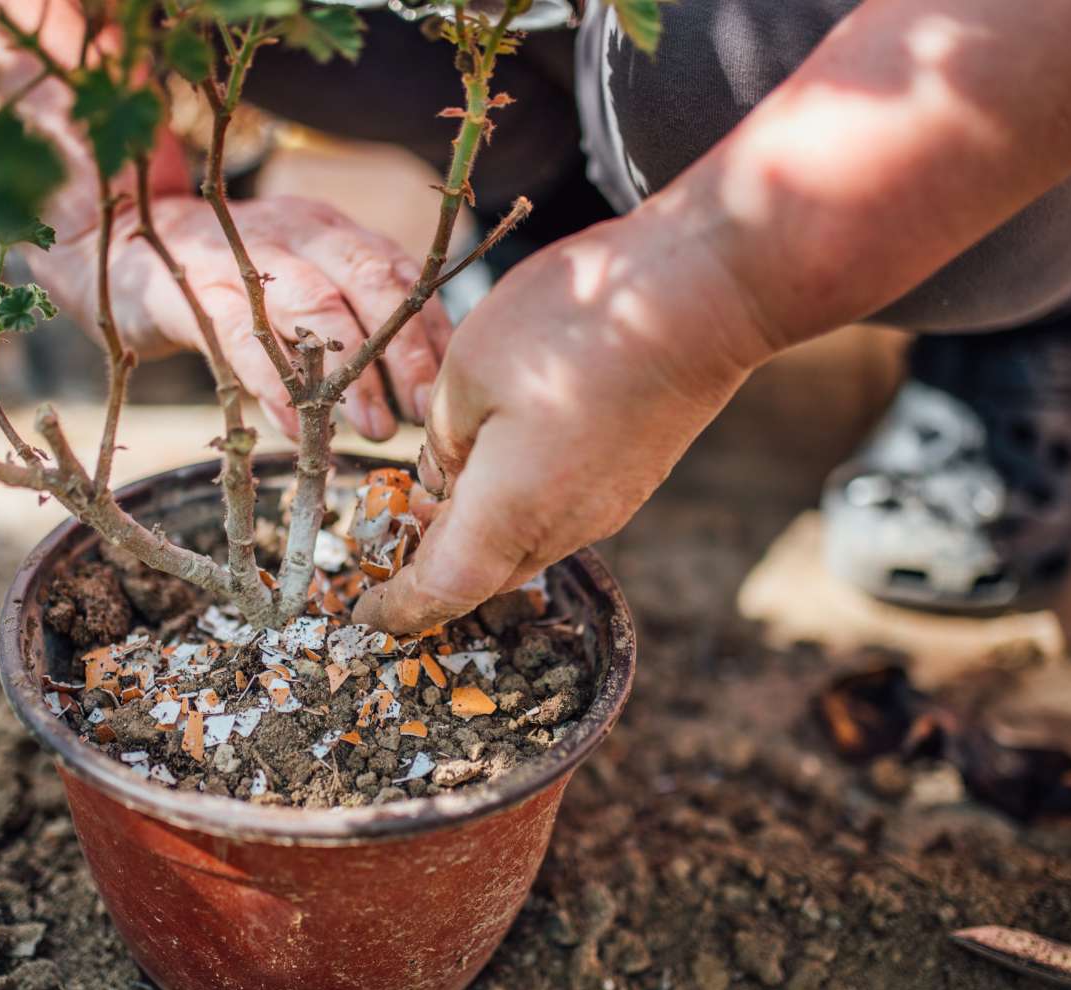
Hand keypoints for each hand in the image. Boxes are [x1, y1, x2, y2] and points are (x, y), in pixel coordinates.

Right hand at [33, 194, 451, 439]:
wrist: (125, 251)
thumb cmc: (237, 283)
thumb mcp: (306, 286)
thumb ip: (361, 321)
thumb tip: (427, 387)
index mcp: (336, 233)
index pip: (401, 278)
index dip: (430, 336)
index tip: (451, 396)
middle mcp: (297, 234)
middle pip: (367, 284)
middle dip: (402, 353)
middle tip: (423, 415)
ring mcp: (242, 257)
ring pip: (309, 307)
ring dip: (346, 373)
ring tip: (372, 429)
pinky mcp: (188, 288)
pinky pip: (237, 335)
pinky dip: (270, 382)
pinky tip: (294, 426)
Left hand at [353, 205, 767, 633]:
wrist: (706, 295)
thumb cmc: (575, 324)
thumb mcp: (468, 369)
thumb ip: (440, 439)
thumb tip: (439, 475)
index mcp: (506, 517)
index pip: (439, 592)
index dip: (396, 608)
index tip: (365, 614)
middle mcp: (560, 529)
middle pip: (481, 576)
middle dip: (431, 567)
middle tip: (390, 537)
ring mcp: (606, 507)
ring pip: (521, 546)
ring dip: (474, 533)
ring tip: (436, 491)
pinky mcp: (632, 478)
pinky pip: (557, 515)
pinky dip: (514, 508)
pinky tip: (497, 461)